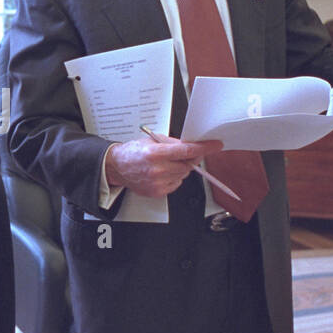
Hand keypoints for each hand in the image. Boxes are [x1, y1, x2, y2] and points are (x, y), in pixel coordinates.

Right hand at [104, 132, 222, 196]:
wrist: (117, 167)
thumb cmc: (133, 152)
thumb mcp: (152, 140)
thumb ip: (173, 143)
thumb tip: (192, 144)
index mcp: (155, 153)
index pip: (187, 151)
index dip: (204, 148)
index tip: (215, 146)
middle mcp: (157, 169)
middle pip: (188, 165)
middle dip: (190, 158)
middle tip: (181, 154)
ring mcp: (158, 183)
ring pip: (184, 174)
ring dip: (181, 168)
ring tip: (165, 163)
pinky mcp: (158, 192)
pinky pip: (177, 183)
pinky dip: (175, 177)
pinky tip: (162, 172)